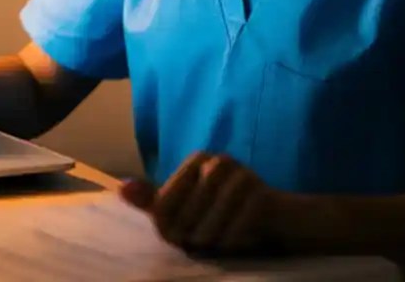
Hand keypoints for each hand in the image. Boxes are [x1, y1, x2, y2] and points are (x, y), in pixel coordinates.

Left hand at [120, 152, 275, 255]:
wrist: (283, 220)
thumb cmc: (228, 215)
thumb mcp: (188, 208)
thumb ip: (155, 200)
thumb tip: (121, 187)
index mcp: (197, 160)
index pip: (161, 208)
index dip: (170, 230)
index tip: (184, 236)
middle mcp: (218, 161)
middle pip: (183, 219)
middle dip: (192, 238)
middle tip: (207, 240)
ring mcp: (242, 176)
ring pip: (206, 228)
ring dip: (212, 243)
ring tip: (222, 240)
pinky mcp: (261, 197)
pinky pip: (232, 233)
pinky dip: (232, 244)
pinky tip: (241, 240)